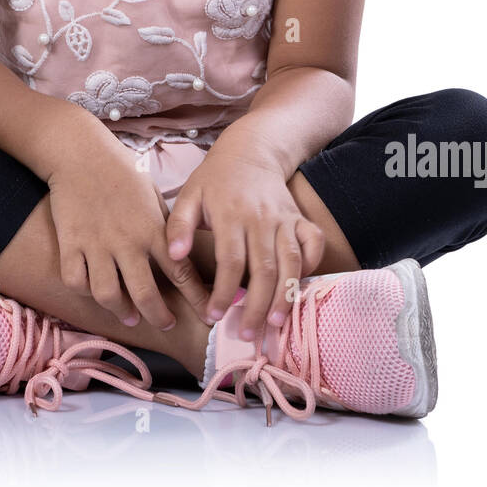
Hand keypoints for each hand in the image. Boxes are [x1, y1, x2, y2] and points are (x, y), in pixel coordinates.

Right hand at [46, 132, 212, 331]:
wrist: (82, 154)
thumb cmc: (123, 173)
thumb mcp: (154, 197)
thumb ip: (166, 228)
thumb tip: (181, 255)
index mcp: (153, 229)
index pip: (181, 272)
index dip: (196, 298)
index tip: (206, 315)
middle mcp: (127, 241)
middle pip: (145, 295)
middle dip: (159, 317)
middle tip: (166, 323)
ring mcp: (96, 244)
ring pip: (108, 295)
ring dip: (122, 312)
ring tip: (130, 317)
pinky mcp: (70, 244)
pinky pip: (76, 282)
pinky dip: (85, 292)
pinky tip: (95, 293)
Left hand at [164, 147, 324, 339]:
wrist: (250, 152)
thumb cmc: (214, 180)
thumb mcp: (189, 196)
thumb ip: (178, 226)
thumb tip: (173, 257)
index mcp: (231, 215)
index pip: (230, 261)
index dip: (222, 292)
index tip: (213, 316)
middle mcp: (261, 218)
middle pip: (263, 269)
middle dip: (256, 306)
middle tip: (247, 335)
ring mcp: (284, 218)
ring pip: (291, 262)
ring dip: (285, 296)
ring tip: (275, 324)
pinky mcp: (300, 218)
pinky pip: (313, 244)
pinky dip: (312, 267)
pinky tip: (300, 289)